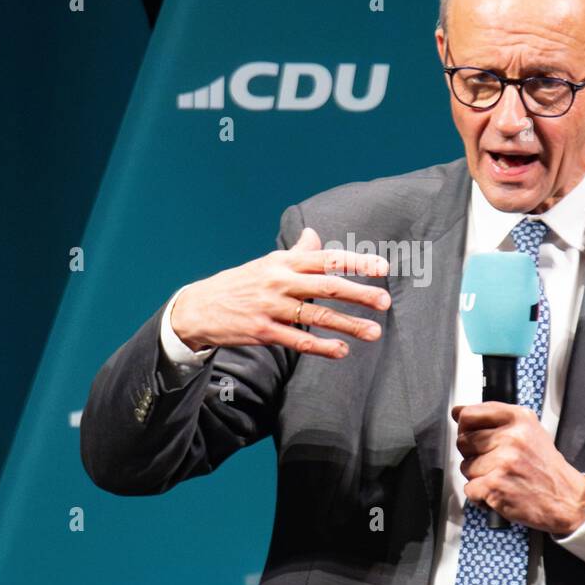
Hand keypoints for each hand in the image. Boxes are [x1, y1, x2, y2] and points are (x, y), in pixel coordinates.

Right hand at [170, 227, 390, 358]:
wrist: (199, 307)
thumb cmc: (241, 283)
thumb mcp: (268, 263)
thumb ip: (296, 252)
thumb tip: (314, 234)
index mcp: (284, 262)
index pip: (326, 258)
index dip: (356, 262)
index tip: (382, 268)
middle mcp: (279, 281)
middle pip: (326, 286)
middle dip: (358, 293)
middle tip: (385, 301)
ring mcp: (271, 307)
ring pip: (316, 316)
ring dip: (347, 325)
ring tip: (373, 332)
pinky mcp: (263, 331)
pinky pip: (298, 340)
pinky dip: (322, 347)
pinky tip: (342, 351)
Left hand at [452, 402, 584, 534]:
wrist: (566, 498)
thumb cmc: (545, 466)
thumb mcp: (528, 430)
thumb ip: (494, 418)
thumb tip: (457, 411)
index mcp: (518, 419)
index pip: (469, 414)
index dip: (465, 427)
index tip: (471, 434)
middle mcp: (511, 437)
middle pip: (464, 442)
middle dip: (473, 455)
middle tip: (494, 463)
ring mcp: (503, 462)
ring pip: (465, 467)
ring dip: (478, 477)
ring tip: (500, 478)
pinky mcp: (496, 485)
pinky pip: (469, 489)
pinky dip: (480, 496)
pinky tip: (498, 493)